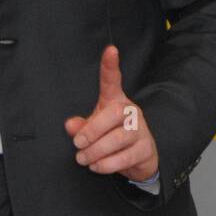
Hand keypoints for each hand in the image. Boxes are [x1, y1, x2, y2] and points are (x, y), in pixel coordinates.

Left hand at [65, 44, 159, 181]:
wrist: (139, 159)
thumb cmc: (113, 137)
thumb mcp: (94, 130)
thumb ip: (81, 127)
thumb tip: (69, 125)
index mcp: (116, 101)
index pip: (113, 81)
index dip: (110, 66)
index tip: (110, 50)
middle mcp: (131, 112)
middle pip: (115, 113)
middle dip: (93, 130)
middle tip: (78, 144)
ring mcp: (141, 130)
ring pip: (120, 137)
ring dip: (97, 151)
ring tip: (83, 159)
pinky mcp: (146, 149)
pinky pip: (127, 156)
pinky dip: (108, 164)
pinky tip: (97, 166)